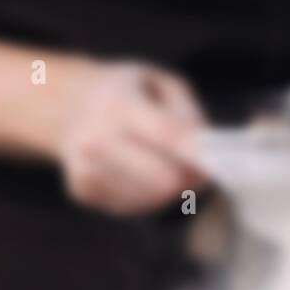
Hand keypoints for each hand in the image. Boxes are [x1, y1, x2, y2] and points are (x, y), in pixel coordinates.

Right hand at [56, 61, 206, 216]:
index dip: (201, 153)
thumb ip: (187, 115)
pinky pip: (136, 206)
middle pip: (167, 180)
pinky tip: (138, 171)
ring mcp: (84, 168)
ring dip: (170, 186)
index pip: (168, 137)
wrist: (67, 105)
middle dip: (191, 177)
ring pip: (155, 199)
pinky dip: (148, 194)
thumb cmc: (127, 92)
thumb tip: (206, 151)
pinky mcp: (82, 190)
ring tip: (163, 161)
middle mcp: (94, 138)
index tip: (222, 161)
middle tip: (200, 166)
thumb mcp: (161, 83)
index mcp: (116, 104)